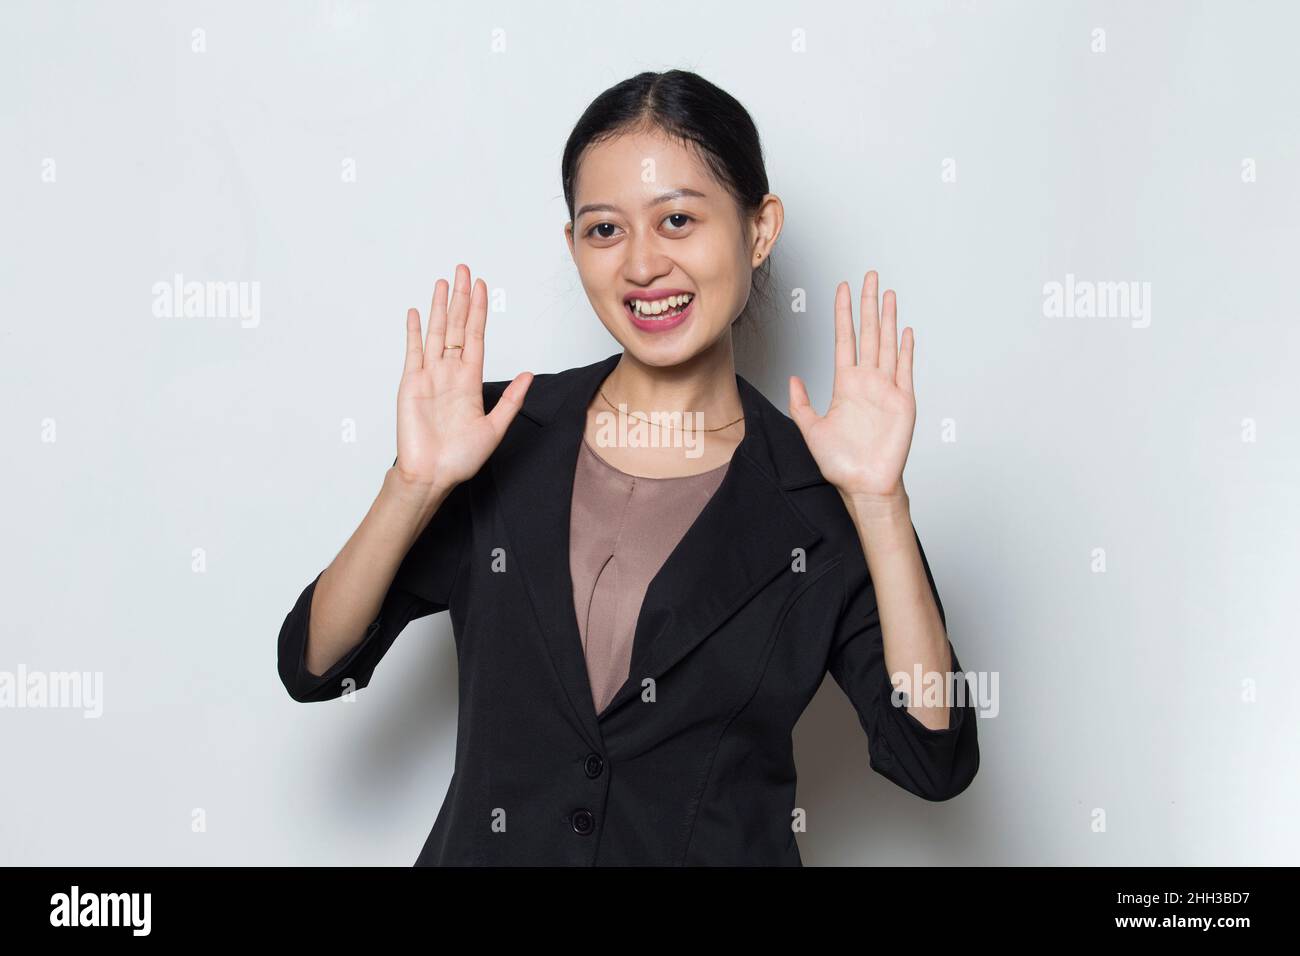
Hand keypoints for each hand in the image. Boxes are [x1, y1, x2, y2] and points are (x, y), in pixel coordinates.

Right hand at [394, 264, 531, 490]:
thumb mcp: (495, 428)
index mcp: (470, 382)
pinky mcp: (411, 384)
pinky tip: (418, 312)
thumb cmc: (460, 459)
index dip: (479, 311)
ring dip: (441, 307)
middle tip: (465, 270)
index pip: (476, 337)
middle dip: (462, 298)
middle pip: (457, 327)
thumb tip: (528, 375)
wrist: (432, 476)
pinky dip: (415, 331)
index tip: (482, 288)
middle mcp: (450, 374)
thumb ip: (511, 400)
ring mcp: (429, 376)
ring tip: (444, 282)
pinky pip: (413, 351)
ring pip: (437, 333)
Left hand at [788, 271, 915, 503]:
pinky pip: (904, 369)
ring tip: (888, 293)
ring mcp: (887, 388)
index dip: (843, 314)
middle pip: (868, 333)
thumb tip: (793, 379)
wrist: (864, 485)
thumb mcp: (811, 430)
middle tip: (869, 277)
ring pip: (887, 343)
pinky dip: (905, 349)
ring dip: (888, 318)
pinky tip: (905, 330)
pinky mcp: (903, 401)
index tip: (842, 290)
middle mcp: (867, 381)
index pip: (845, 339)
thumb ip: (801, 403)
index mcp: (845, 384)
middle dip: (868, 304)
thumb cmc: (840, 463)